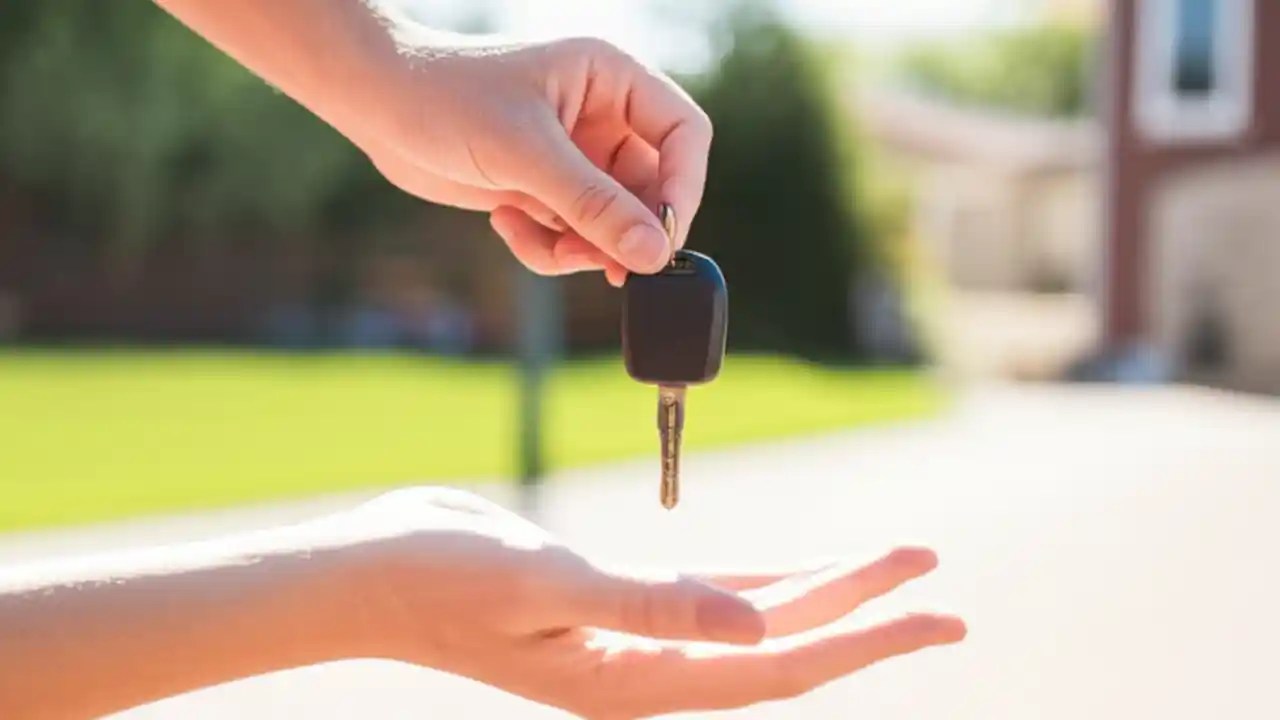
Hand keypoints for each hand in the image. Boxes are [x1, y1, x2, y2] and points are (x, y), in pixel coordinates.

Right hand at [334, 488, 965, 718]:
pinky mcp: (617, 606)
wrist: (372, 572)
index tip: (937, 613)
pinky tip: (800, 570)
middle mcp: (649, 672)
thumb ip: (653, 604)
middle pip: (783, 644)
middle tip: (941, 584)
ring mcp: (634, 643)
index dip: (864, 638)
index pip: (778, 664)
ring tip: (893, 564)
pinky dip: (766, 580)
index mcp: (639, 679)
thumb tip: (758, 625)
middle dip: (865, 612)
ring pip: (755, 619)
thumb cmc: (443, 578)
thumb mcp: (548, 583)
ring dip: (824, 592)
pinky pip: (713, 596)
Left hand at [355, 34, 710, 286]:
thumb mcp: (524, 152)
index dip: (683, 187)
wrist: (374, 105)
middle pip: (653, 189)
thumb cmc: (445, 97)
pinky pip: (572, 237)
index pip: (685, 134)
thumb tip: (654, 254)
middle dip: (625, 232)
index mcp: (611, 80)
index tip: (663, 237)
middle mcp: (601, 117)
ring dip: (582, 247)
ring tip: (542, 241)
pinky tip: (506, 224)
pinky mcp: (544, 190)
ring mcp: (574, 158)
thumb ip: (593, 205)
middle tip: (604, 266)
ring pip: (612, 223)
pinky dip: (547, 247)